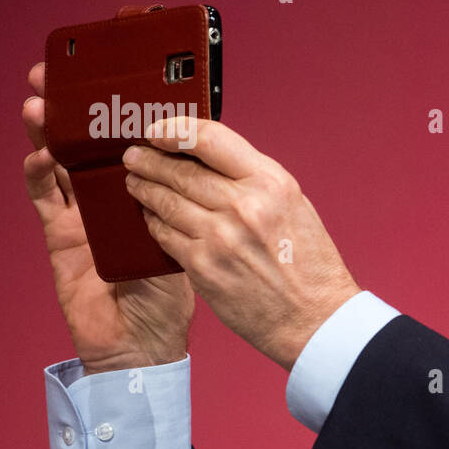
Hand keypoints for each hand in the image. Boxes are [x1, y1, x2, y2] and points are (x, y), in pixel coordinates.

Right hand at [21, 63, 194, 374]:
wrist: (148, 344)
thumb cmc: (176, 294)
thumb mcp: (199, 236)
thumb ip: (193, 199)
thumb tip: (202, 154)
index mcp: (157, 190)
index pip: (141, 139)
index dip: (131, 108)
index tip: (124, 75)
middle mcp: (120, 193)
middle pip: (97, 141)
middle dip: (80, 109)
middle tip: (65, 75)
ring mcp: (88, 212)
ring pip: (66, 161)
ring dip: (51, 132)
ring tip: (41, 105)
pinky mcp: (63, 235)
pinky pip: (48, 199)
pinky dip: (41, 176)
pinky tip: (41, 156)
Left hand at [123, 117, 360, 370]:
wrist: (314, 318)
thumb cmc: (309, 265)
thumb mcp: (295, 206)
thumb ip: (254, 181)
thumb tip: (211, 162)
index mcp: (271, 183)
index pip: (210, 138)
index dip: (175, 130)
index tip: (158, 130)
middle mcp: (244, 206)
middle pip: (180, 170)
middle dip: (150, 160)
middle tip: (134, 156)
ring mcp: (220, 237)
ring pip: (165, 201)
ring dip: (144, 189)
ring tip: (135, 182)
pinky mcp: (202, 266)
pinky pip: (165, 235)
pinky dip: (153, 223)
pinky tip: (150, 217)